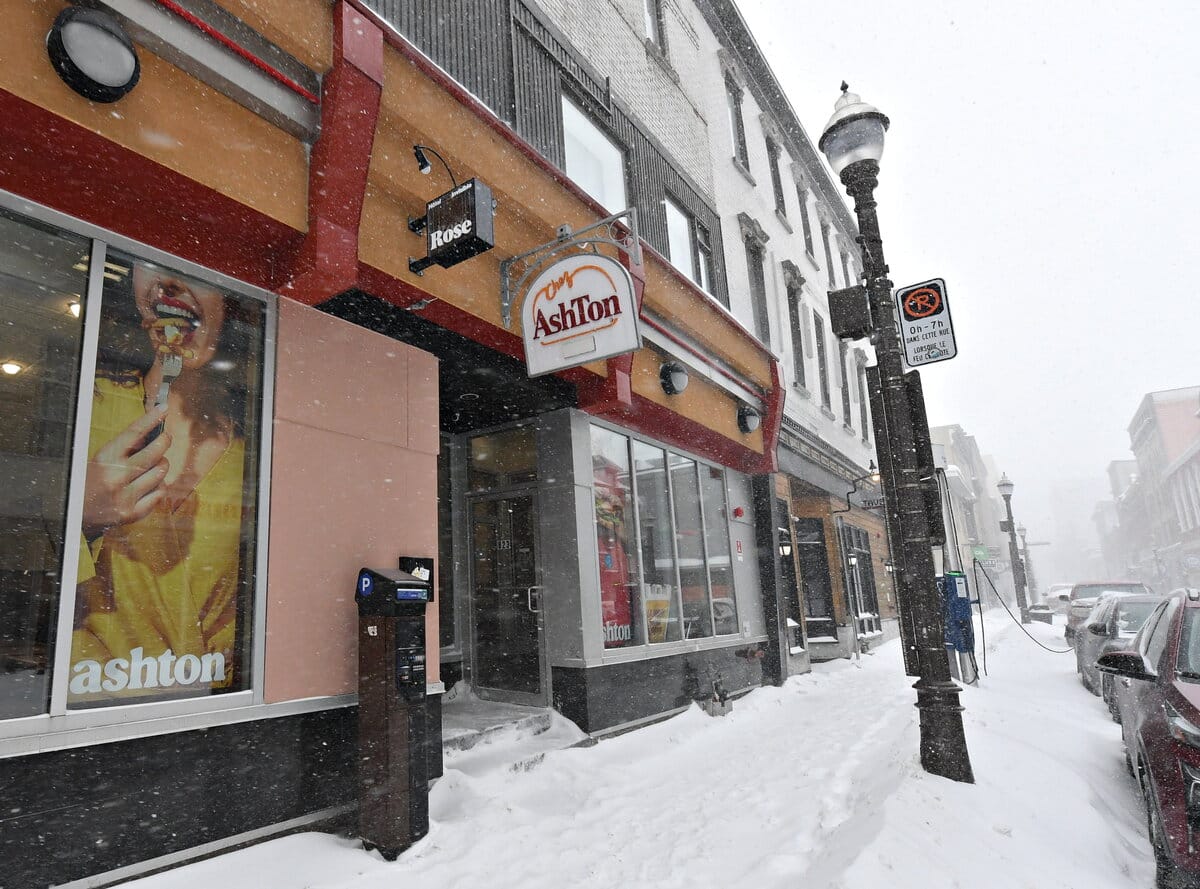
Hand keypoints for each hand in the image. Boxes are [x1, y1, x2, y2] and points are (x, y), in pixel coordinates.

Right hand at [82, 407, 171, 538]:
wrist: (73, 514)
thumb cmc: (88, 482)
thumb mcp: (100, 460)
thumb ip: (124, 449)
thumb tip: (152, 432)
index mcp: (104, 459)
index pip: (133, 433)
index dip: (151, 419)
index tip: (163, 409)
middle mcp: (115, 476)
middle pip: (154, 452)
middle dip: (164, 441)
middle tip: (165, 437)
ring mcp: (125, 496)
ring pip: (160, 472)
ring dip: (162, 465)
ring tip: (156, 463)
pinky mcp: (132, 513)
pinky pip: (160, 492)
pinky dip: (159, 485)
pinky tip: (151, 483)